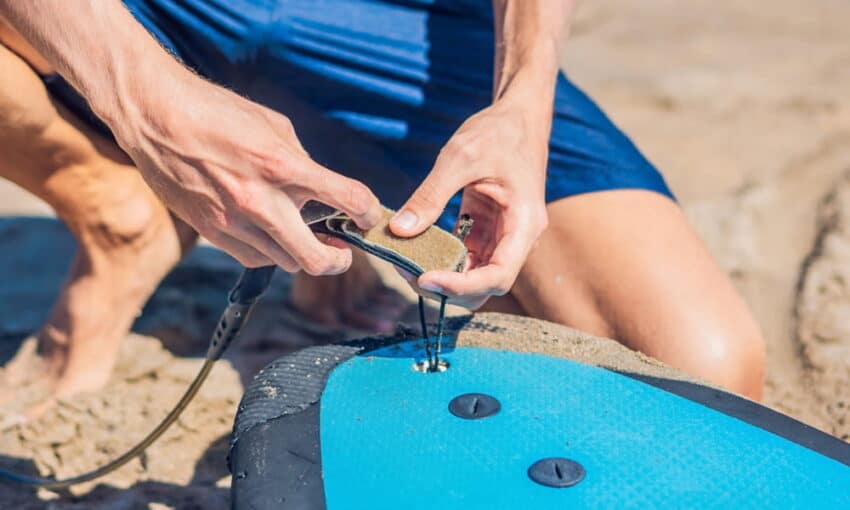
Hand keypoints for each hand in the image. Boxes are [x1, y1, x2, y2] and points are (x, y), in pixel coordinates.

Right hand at [109, 67, 381, 273]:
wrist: (155, 116)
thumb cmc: (217, 113)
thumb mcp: (273, 126)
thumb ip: (301, 162)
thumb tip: (322, 189)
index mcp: (282, 165)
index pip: (347, 199)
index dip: (368, 212)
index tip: (368, 215)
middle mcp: (259, 201)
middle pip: (317, 259)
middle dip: (340, 260)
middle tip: (344, 251)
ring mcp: (233, 221)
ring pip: (286, 263)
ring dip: (302, 253)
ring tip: (306, 237)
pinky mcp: (211, 232)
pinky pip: (254, 258)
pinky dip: (271, 251)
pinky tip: (271, 234)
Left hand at [390, 92, 550, 308]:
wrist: (517, 115)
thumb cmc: (497, 131)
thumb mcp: (460, 156)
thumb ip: (431, 195)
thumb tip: (400, 230)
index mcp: (523, 223)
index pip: (498, 275)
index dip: (461, 286)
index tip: (424, 279)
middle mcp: (518, 237)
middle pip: (486, 285)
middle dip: (448, 288)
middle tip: (408, 274)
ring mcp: (504, 236)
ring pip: (475, 275)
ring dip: (443, 276)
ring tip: (407, 263)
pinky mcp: (488, 230)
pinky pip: (467, 256)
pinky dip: (443, 259)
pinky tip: (416, 249)